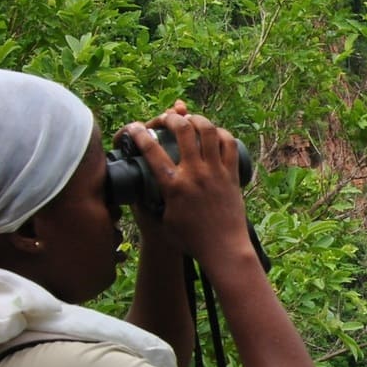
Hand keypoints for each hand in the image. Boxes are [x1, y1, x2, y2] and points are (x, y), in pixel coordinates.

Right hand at [122, 102, 256, 272]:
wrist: (224, 249)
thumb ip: (152, 203)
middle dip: (170, 118)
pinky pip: (229, 144)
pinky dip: (220, 133)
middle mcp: (195, 174)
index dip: (138, 133)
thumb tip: (142, 191)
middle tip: (165, 119)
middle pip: (182, 130)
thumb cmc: (191, 241)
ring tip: (189, 119)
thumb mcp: (163, 221)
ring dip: (197, 119)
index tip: (133, 127)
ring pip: (208, 131)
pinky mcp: (232, 175)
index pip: (151, 150)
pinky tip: (214, 133)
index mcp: (173, 186)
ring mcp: (216, 172)